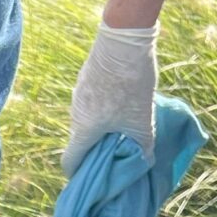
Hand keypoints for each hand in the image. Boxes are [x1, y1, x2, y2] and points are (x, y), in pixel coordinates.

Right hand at [63, 18, 159, 170]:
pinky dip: (101, 109)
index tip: (90, 178)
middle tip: (116, 152)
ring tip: (122, 125)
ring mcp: (78, 95)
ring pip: (86, 121)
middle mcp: (75, 115)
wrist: (124, 38)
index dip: (78, 174)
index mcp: (85, 130)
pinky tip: (121, 100)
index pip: (70, 161)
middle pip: (80, 141)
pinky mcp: (85, 79)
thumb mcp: (142, 119)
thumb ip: (143, 144)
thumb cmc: (131, 84)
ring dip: (100, 128)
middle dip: (95, 150)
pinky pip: (90, 103)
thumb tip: (146, 161)